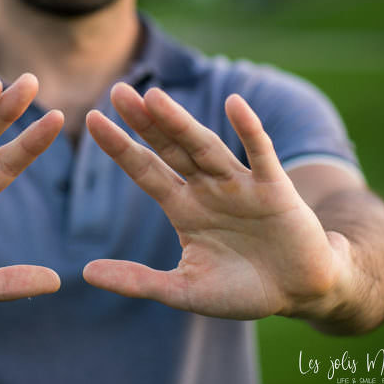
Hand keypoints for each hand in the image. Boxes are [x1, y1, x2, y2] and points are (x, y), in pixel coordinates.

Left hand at [84, 83, 351, 320]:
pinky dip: (249, 130)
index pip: (145, 171)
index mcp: (183, 207)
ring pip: (206, 147)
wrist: (299, 292)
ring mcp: (240, 184)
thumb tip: (84, 273)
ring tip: (154, 98)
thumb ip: (138, 280)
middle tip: (119, 90)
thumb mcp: (184, 290)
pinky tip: (235, 104)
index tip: (91, 120)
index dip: (120, 147)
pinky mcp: (275, 188)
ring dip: (182, 123)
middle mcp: (207, 188)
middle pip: (170, 148)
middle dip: (145, 122)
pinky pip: (261, 154)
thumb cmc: (241, 290)